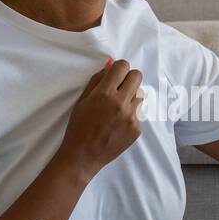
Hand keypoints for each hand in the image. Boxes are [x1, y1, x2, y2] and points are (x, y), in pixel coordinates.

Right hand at [57, 58, 143, 179]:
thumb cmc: (78, 126)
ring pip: (140, 94)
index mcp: (105, 94)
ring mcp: (131, 117)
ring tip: (117, 109)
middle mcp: (121, 103)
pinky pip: (138, 113)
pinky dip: (130, 114)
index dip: (118, 69)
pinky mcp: (137, 129)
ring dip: (130, 96)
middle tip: (119, 88)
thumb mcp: (83, 100)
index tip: (114, 76)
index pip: (123, 66)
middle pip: (137, 76)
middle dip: (128, 78)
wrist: (83, 155)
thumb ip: (97, 80)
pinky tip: (117, 124)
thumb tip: (111, 64)